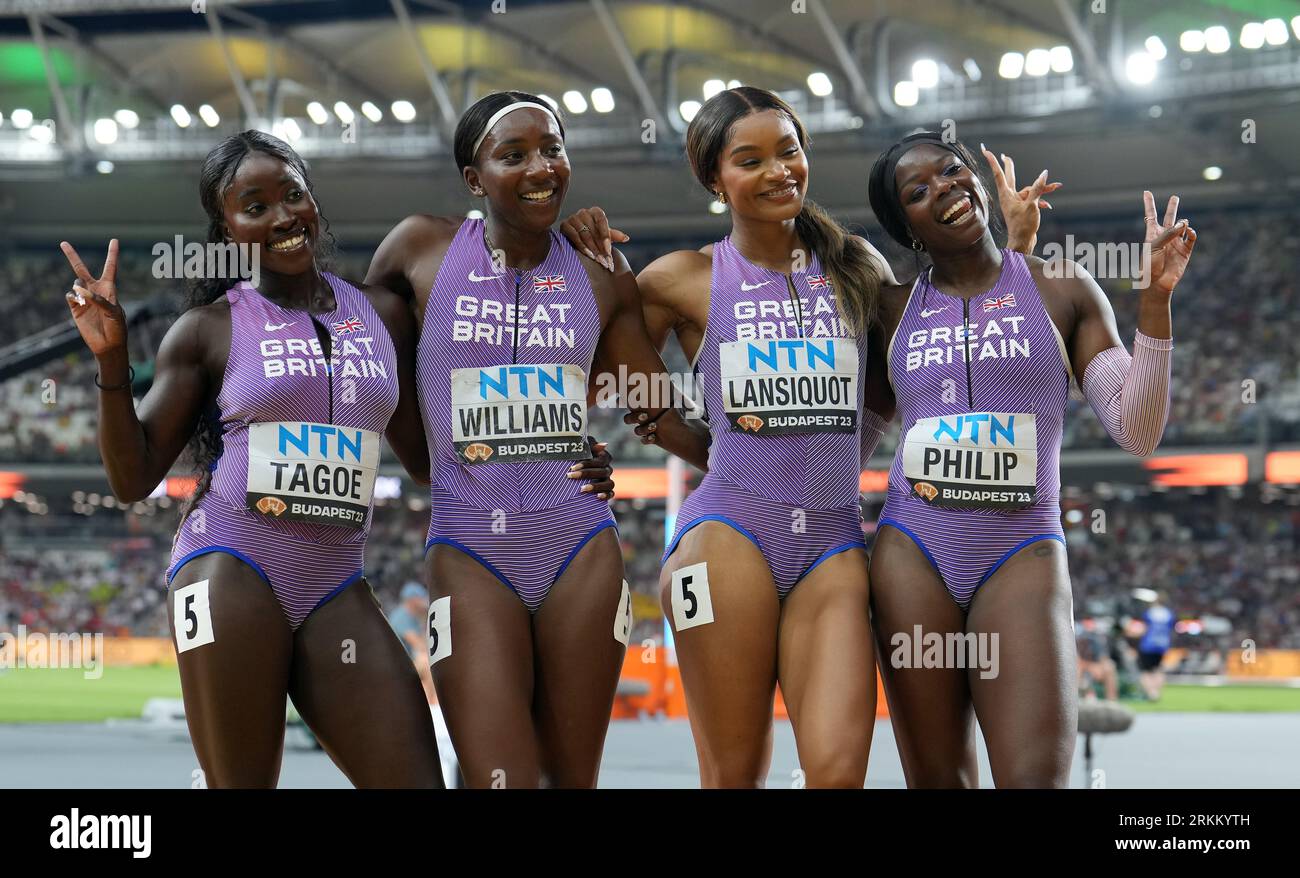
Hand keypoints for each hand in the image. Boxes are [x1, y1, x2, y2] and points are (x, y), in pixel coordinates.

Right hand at [62, 238, 126, 357]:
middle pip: (81, 269)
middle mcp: (95, 291)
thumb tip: (80, 291)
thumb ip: (100, 300)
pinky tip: (80, 303)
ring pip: (76, 283)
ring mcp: (83, 298)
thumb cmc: (117, 328)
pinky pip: (70, 296)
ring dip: (80, 288)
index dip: (112, 254)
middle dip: (72, 256)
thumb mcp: (114, 312)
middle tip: (63, 242)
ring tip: (87, 299)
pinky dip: (74, 298)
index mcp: (109, 289)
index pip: (110, 268)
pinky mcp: (75, 308)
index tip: (114, 240)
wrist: (108, 345)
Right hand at [559, 206, 628, 271]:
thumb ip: (614, 235)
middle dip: (600, 247)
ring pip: (584, 234)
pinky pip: (574, 237)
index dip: (606, 235)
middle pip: (593, 230)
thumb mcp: (604, 234)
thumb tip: (626, 238)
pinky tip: (589, 255)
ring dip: (593, 249)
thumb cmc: (593, 234)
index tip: (609, 249)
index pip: (602, 221)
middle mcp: (584, 212)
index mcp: (595, 211)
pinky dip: (582, 247)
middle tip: (606, 261)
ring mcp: (573, 218)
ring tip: (599, 260)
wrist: (574, 235)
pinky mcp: (564, 225)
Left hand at [568, 437, 614, 499]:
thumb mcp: (579, 448)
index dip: (587, 464)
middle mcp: (607, 469)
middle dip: (586, 474)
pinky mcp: (607, 491)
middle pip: (603, 472)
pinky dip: (606, 495)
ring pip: (609, 484)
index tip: (572, 467)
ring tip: (582, 489)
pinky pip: (611, 494)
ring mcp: (608, 480)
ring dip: (596, 486)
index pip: (600, 460)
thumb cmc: (575, 457)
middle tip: (570, 476)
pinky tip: (597, 496)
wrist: (572, 471)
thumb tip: (603, 445)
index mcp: (603, 457)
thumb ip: (588, 445)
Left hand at [981, 145, 1060, 250]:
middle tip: (1005, 156)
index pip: (999, 174)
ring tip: (1057, 186)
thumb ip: (1037, 189)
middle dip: (1009, 166)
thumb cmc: (1024, 225)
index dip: (993, 161)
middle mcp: (1009, 197)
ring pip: (1029, 190)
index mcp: (1006, 195)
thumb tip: (1044, 174)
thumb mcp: (1032, 205)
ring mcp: (1016, 203)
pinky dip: (1041, 200)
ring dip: (1043, 189)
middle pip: (1010, 177)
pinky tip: (1048, 205)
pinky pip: (1033, 199)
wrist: (1023, 243)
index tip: (986, 150)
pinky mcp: (1023, 208)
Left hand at [1143, 191, 1196, 295]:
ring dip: (1183, 223)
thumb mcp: (1153, 246)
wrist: (1157, 283)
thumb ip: (1168, 234)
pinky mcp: (1185, 251)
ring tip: (1182, 225)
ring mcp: (1175, 243)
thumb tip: (1184, 225)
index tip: (1146, 192)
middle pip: (1169, 218)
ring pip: (1183, 226)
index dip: (1149, 204)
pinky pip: (1191, 237)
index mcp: (1152, 234)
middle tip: (1175, 197)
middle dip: (1172, 207)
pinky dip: (1191, 232)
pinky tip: (1189, 231)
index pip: (1151, 216)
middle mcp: (1164, 237)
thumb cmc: (1150, 265)